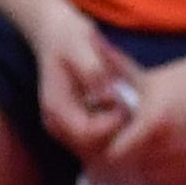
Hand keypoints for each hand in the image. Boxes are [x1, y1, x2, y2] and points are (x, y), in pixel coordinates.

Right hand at [31, 2, 141, 161]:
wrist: (55, 33)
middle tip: (130, 109)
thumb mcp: (80, 44)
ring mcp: (67, 130)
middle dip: (118, 134)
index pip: (88, 136)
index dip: (112, 125)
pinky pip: (101, 144)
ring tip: (127, 109)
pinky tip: (123, 112)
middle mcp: (58, 125)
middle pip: (95, 150)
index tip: (124, 103)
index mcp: (56, 108)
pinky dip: (116, 134)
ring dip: (119, 136)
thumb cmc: (68, 37)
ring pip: (100, 151)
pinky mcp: (78, 129)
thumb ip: (92, 69)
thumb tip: (108, 93)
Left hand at [97, 41, 185, 184]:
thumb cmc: (182, 79)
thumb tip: (89, 40)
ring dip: (152, 167)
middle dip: (132, 157)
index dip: (111, 149)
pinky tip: (172, 152)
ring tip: (152, 146)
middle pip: (138, 168)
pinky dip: (173, 173)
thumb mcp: (145, 76)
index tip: (111, 140)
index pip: (119, 153)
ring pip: (159, 179)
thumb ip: (114, 66)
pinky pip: (182, 183)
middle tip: (132, 143)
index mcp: (154, 121)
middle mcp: (175, 146)